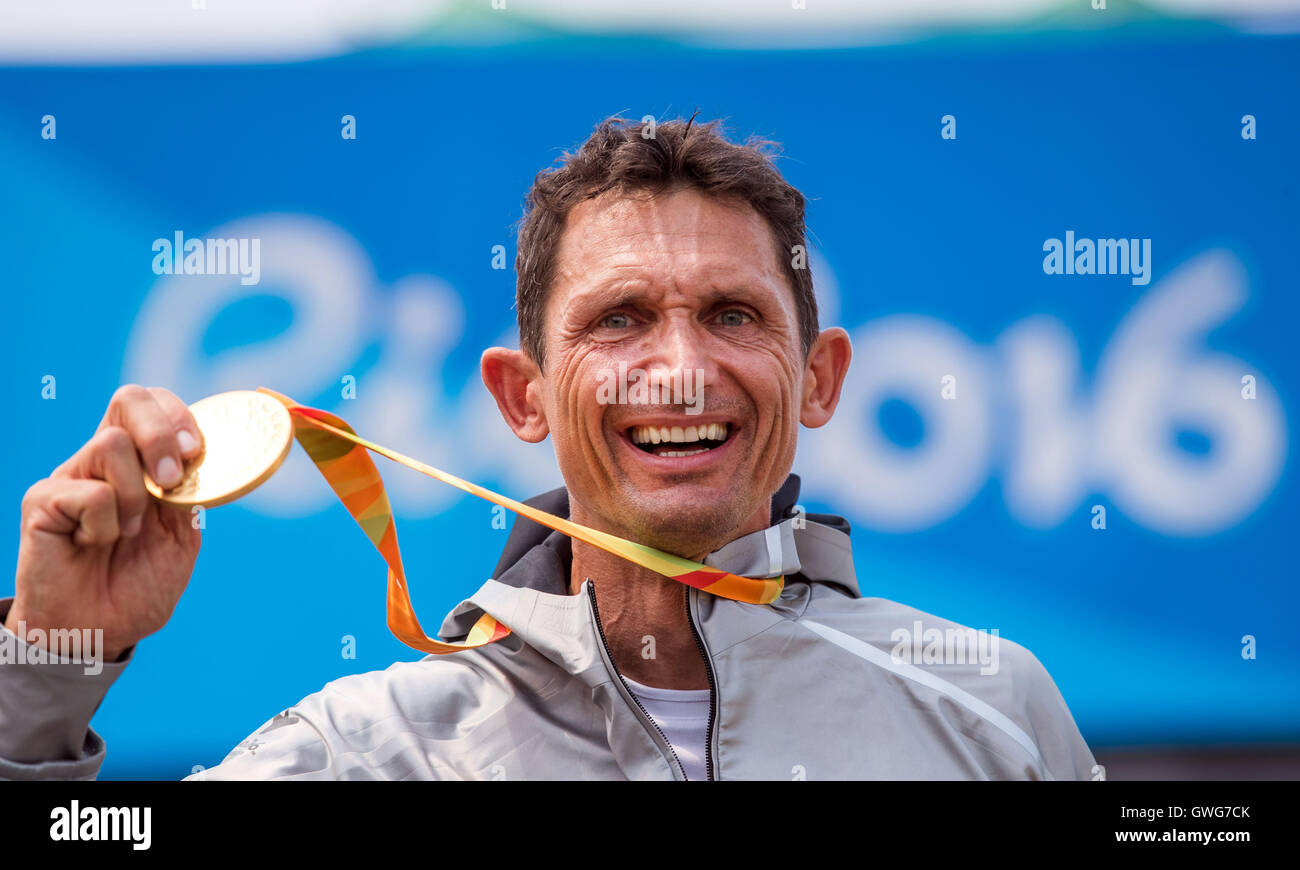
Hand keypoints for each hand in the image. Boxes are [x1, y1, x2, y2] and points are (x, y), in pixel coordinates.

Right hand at [7, 385, 203, 661]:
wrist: (98, 631)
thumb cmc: (138, 585)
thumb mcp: (181, 537)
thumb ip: (189, 494)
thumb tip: (198, 457)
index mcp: (138, 461)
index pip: (153, 403)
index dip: (179, 415)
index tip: (197, 452)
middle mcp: (102, 459)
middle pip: (129, 399)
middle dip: (161, 433)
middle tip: (170, 480)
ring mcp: (71, 475)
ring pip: (112, 444)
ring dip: (135, 497)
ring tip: (126, 533)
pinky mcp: (43, 499)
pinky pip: (90, 492)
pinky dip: (105, 525)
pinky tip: (93, 544)